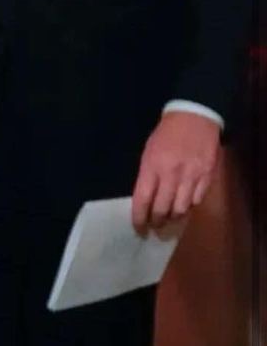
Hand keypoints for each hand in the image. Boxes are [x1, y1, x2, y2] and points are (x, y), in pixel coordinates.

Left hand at [131, 111, 219, 231]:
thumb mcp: (148, 151)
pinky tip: (184, 204)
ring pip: (181, 209)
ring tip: (169, 218)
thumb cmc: (166, 134)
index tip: (138, 227)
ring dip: (174, 217)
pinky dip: (189, 206)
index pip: (142, 199)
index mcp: (152, 166)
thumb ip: (147, 175)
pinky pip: (197, 200)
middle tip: (154, 225)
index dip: (139, 217)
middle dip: (157, 221)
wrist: (194, 118)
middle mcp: (171, 174)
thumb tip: (146, 199)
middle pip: (163, 208)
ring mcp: (191, 176)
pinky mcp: (207, 177)